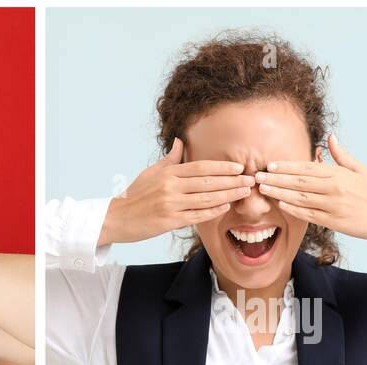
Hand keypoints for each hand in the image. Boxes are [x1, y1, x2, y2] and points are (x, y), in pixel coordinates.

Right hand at [100, 138, 254, 245]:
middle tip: (251, 180)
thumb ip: (169, 160)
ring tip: (244, 192)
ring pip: (206, 199)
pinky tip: (226, 207)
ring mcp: (170, 205)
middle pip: (208, 183)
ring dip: (228, 195)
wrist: (115, 219)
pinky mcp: (169, 222)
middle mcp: (170, 188)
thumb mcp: (149, 173)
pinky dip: (212, 211)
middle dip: (232, 181)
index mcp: (168, 174)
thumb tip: (180, 141)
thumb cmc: (134, 196)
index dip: (222, 167)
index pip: (201, 168)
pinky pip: (196, 216)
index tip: (239, 167)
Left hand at [254, 134, 366, 241]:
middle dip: (277, 178)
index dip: (287, 166)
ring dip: (280, 192)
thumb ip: (342, 155)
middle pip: (300, 181)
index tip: (270, 165)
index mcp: (339, 173)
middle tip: (257, 176)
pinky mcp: (333, 221)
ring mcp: (333, 205)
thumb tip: (330, 137)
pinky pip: (308, 214)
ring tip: (263, 189)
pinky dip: (293, 209)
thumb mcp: (360, 169)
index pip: (308, 167)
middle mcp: (334, 187)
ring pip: (300, 197)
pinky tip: (280, 205)